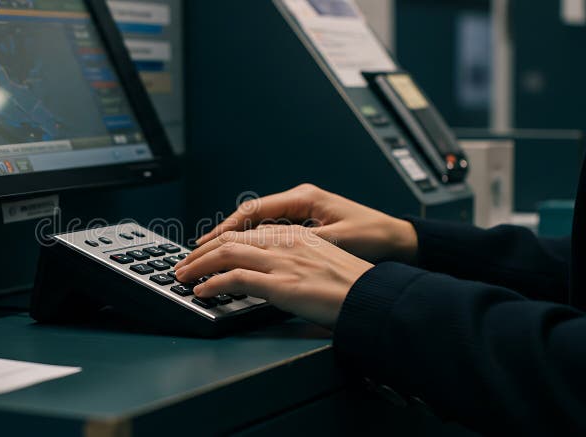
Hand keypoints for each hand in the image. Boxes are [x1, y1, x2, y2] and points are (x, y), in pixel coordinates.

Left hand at [176, 226, 373, 327]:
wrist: (374, 297)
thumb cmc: (354, 286)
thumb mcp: (323, 262)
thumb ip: (296, 260)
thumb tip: (272, 273)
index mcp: (296, 235)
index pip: (247, 231)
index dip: (220, 241)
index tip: (205, 251)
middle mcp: (285, 242)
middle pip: (230, 239)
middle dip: (201, 251)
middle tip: (185, 263)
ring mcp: (281, 261)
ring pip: (226, 254)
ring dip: (198, 265)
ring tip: (183, 275)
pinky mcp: (280, 283)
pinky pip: (234, 278)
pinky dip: (212, 283)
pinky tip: (202, 291)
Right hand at [197, 184, 417, 263]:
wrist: (399, 241)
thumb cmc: (374, 236)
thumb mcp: (337, 239)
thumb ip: (303, 243)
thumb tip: (271, 250)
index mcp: (303, 197)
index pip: (254, 210)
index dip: (227, 228)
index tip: (207, 242)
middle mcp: (299, 200)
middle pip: (250, 216)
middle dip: (223, 234)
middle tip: (199, 251)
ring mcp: (302, 212)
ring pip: (258, 224)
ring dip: (235, 239)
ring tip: (212, 254)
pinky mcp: (306, 224)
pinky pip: (270, 231)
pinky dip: (252, 242)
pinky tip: (241, 256)